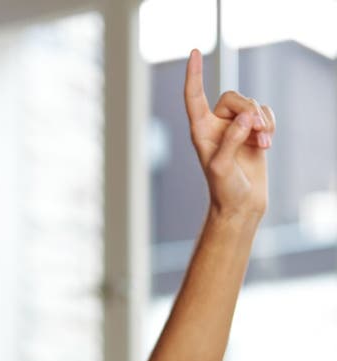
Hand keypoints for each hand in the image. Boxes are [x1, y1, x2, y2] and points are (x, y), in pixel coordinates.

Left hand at [185, 49, 274, 219]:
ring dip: (261, 122)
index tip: (195, 53)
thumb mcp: (221, 166)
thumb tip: (246, 116)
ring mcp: (235, 126)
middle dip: (248, 110)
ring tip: (263, 143)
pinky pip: (264, 112)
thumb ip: (231, 139)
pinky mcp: (253, 131)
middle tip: (257, 131)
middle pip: (233, 97)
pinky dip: (269, 124)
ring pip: (251, 105)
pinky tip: (267, 143)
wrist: (241, 204)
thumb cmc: (224, 189)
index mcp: (201, 130)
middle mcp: (216, 124)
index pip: (194, 97)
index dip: (194, 75)